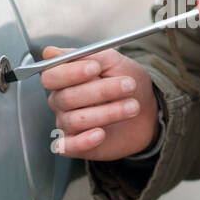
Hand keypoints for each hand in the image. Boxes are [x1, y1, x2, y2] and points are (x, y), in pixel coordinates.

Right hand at [40, 45, 158, 158]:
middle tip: (128, 86)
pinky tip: (101, 134)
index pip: (51, 76)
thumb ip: (87, 55)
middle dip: (101, 91)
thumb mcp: (114, 62)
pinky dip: (83, 141)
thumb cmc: (127, 84)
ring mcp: (67, 123)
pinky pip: (67, 147)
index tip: (95, 68)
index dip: (70, 73)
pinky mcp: (76, 145)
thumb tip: (52, 53)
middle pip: (66, 98)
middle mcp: (62, 101)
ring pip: (75, 120)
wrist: (147, 111)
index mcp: (65, 79)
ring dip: (107, 113)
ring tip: (132, 107)